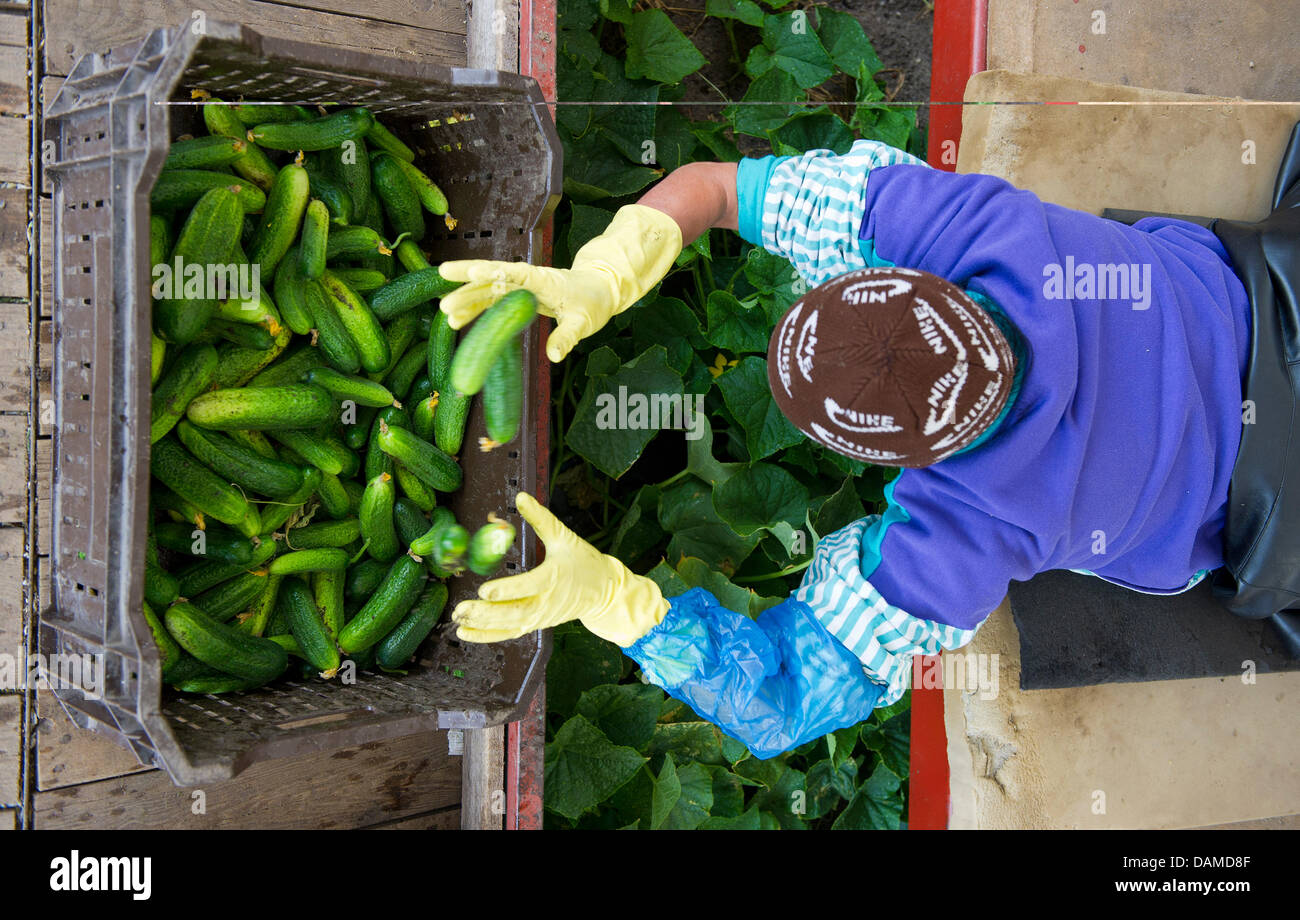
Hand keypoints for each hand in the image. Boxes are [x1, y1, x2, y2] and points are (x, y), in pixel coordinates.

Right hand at [438, 205, 682, 362]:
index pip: (516, 274)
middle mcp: (527, 279)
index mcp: (543, 280)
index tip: (474, 272)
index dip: (495, 272)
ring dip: (467, 298)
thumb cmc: (592, 303)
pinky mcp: (515, 296)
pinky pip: (491, 300)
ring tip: (445, 311)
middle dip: (468, 281)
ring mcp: (519, 286)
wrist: (596, 290)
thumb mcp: (584, 322)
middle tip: (443, 286)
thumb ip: (568, 337)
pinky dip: (475, 309)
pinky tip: (458, 321)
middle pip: (493, 276)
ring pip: (487, 289)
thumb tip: (554, 356)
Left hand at [451, 492, 668, 646]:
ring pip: (510, 625)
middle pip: (514, 611)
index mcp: (554, 577)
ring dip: (482, 625)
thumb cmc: (584, 561)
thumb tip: (520, 496)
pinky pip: (509, 633)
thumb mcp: (565, 537)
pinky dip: (487, 635)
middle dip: (486, 612)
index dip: (507, 590)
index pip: (529, 586)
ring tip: (458, 620)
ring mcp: (541, 617)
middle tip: (461, 607)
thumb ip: (541, 518)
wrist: (604, 592)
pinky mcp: (536, 624)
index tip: (485, 589)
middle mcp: (546, 602)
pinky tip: (465, 632)